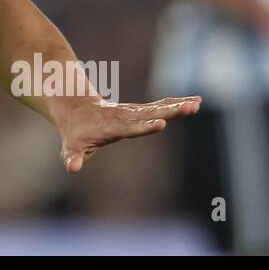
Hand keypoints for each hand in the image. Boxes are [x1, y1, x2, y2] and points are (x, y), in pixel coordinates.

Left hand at [52, 95, 201, 172]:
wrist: (74, 107)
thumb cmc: (74, 133)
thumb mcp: (70, 147)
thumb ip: (73, 157)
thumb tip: (72, 168)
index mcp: (110, 127)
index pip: (130, 128)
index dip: (144, 127)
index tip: (161, 124)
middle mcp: (124, 117)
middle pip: (150, 114)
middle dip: (170, 112)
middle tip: (190, 108)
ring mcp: (133, 112)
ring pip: (158, 108)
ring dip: (177, 106)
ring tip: (197, 104)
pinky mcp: (139, 110)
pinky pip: (160, 106)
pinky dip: (176, 103)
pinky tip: (195, 102)